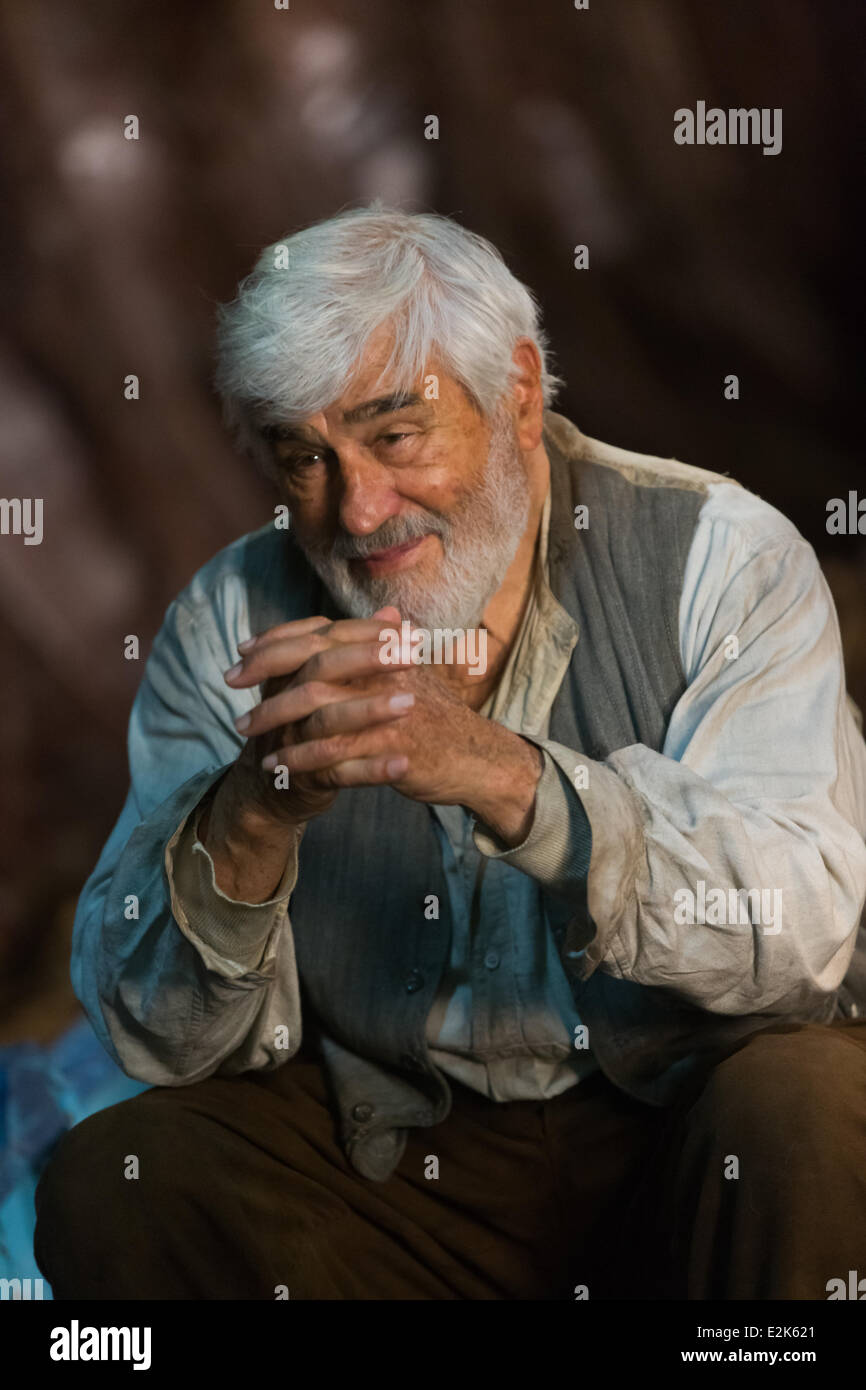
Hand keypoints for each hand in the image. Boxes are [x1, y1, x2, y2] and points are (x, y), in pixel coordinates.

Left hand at [231, 616, 543, 845]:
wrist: (478, 759)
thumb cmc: (438, 717)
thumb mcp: (408, 674)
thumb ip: (379, 648)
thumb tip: (373, 617)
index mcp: (383, 649)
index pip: (321, 633)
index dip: (278, 638)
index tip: (244, 649)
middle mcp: (384, 670)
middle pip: (311, 662)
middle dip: (264, 673)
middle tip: (230, 685)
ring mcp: (387, 708)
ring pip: (316, 708)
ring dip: (274, 720)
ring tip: (246, 732)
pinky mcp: (390, 746)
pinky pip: (333, 752)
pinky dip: (299, 759)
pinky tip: (276, 767)